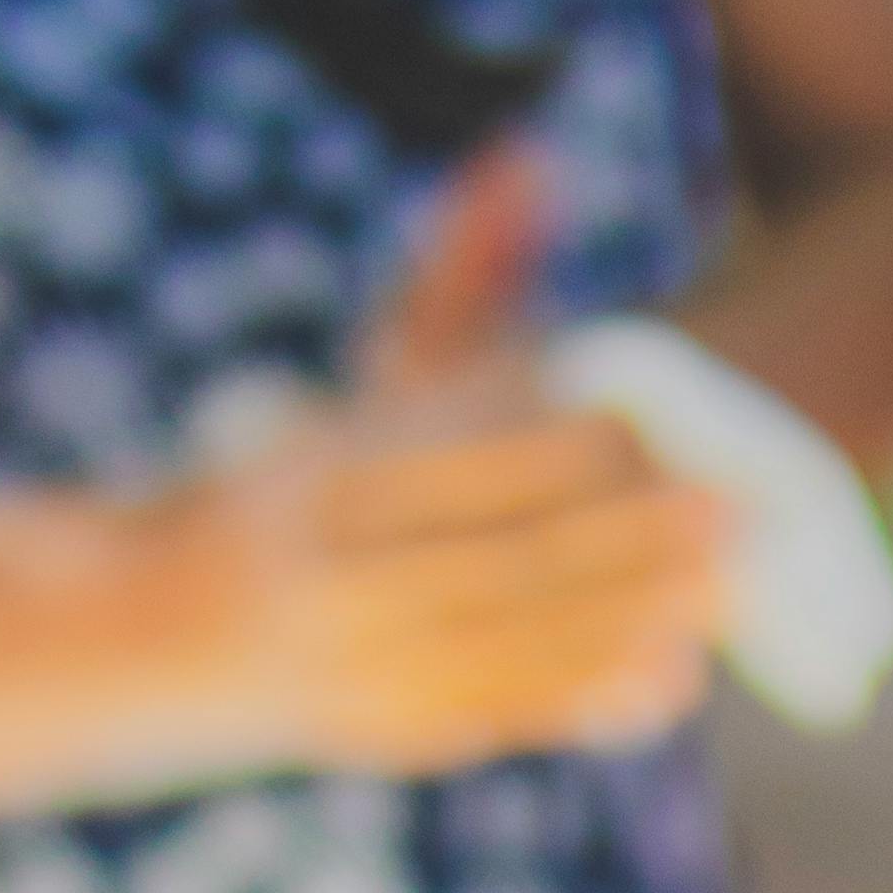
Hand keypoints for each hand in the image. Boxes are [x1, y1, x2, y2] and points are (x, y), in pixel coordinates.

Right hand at [130, 145, 736, 777]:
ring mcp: (363, 666)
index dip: (556, 446)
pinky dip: (589, 699)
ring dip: (628, 620)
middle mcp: (337, 577)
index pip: (454, 459)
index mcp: (324, 478)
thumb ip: (460, 281)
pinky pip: (505, 714)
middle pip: (500, 555)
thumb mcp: (369, 382)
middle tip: (734, 510)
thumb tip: (531, 158)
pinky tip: (670, 678)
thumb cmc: (299, 488)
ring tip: (731, 587)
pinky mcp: (396, 734)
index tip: (651, 421)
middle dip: (623, 541)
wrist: (158, 639)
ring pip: (513, 641)